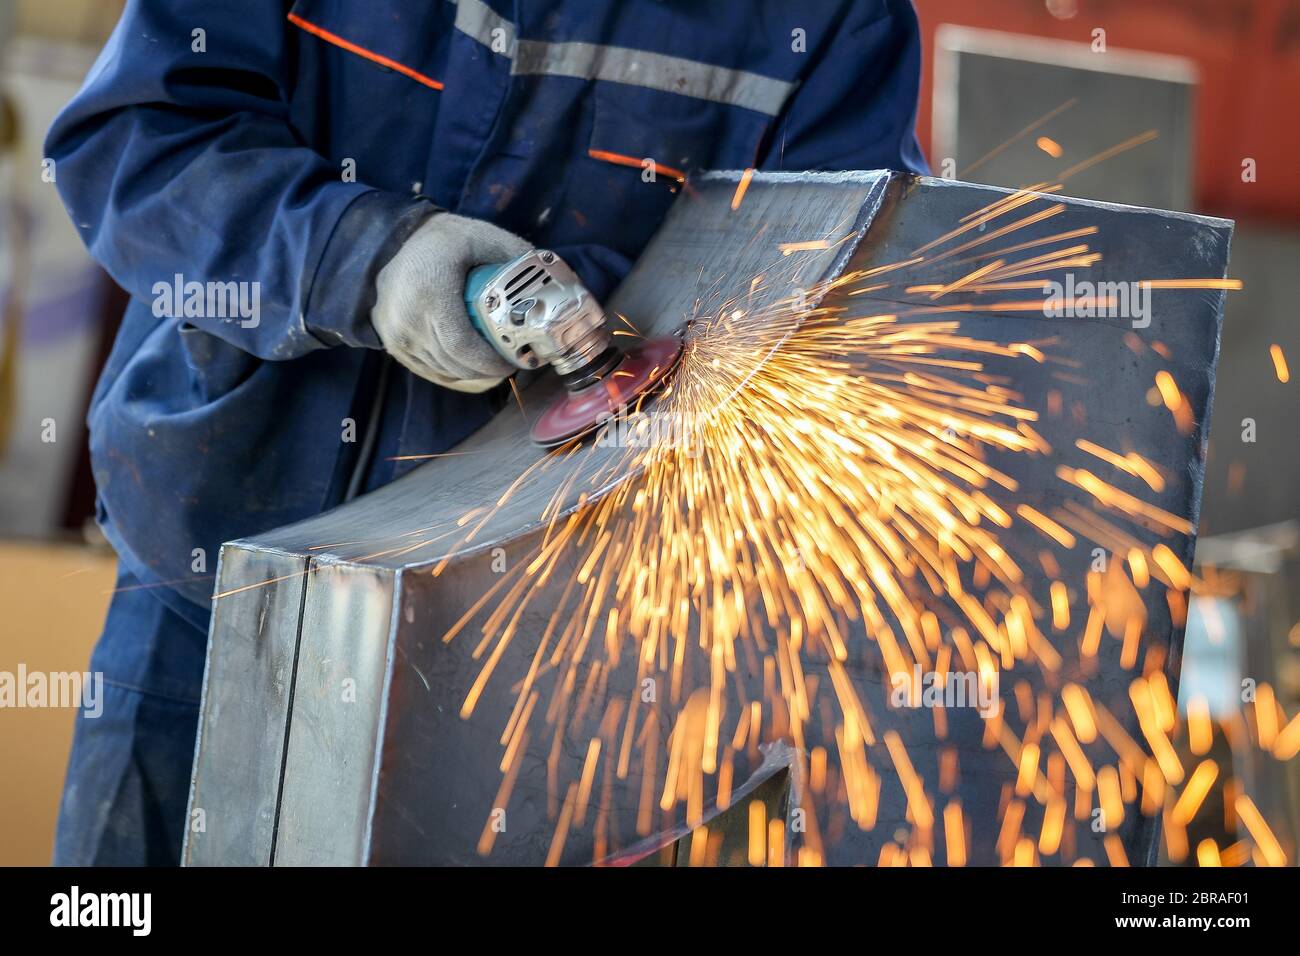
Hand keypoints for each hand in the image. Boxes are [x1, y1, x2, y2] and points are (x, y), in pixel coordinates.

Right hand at [371, 212, 531, 391]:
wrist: (394, 242)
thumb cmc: (443, 240)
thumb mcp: (480, 235)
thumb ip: (512, 253)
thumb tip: (546, 278)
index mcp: (431, 292)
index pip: (462, 345)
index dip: (489, 362)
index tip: (513, 362)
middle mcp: (408, 318)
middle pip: (455, 363)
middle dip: (488, 370)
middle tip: (511, 364)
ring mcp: (397, 334)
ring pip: (443, 370)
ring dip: (472, 373)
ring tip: (494, 364)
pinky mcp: (393, 343)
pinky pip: (429, 370)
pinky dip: (453, 373)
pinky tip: (472, 366)